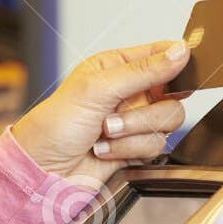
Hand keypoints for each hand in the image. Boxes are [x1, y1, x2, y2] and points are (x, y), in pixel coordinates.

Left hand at [11, 39, 192, 187]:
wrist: (43, 171)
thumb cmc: (55, 125)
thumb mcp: (98, 89)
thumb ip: (143, 70)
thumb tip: (180, 52)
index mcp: (117, 66)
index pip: (161, 54)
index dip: (176, 60)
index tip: (180, 70)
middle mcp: (130, 92)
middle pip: (173, 95)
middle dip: (144, 112)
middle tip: (115, 116)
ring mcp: (134, 121)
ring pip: (167, 123)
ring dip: (133, 133)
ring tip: (104, 135)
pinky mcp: (136, 148)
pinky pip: (156, 146)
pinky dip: (129, 150)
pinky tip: (104, 150)